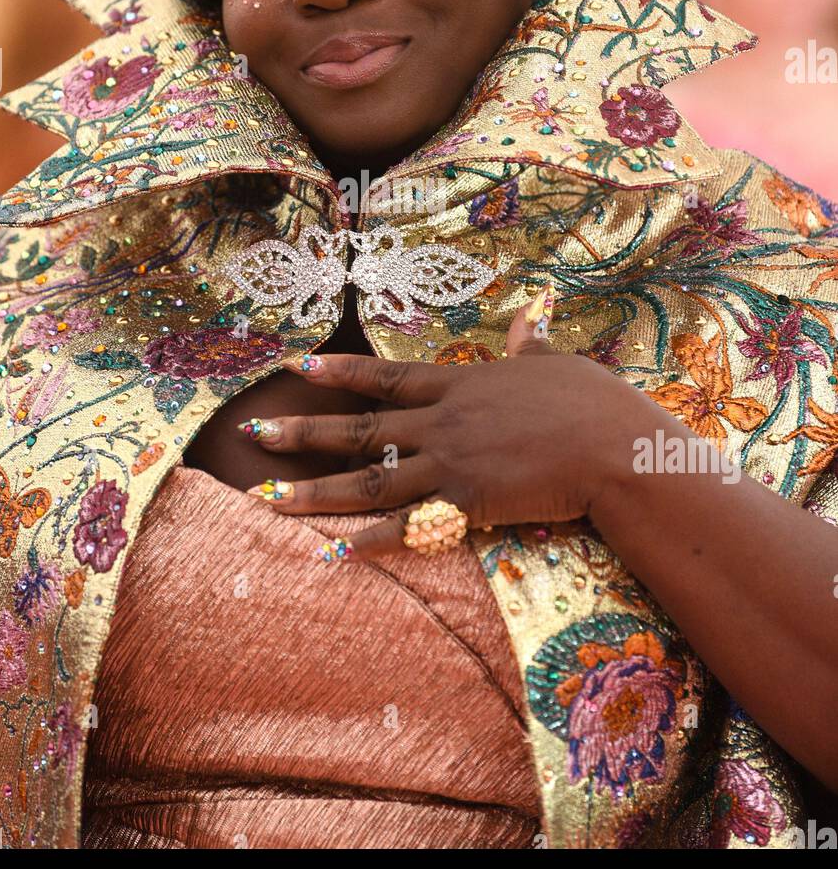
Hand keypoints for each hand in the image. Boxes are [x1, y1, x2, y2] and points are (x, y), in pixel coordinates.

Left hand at [238, 301, 660, 561]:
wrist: (614, 447)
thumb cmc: (594, 402)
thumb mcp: (555, 363)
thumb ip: (530, 345)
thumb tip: (529, 315)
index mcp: (461, 385)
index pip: (386, 378)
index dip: (340, 374)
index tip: (298, 369)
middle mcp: (443, 422)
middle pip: (360, 429)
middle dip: (303, 432)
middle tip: (254, 434)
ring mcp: (450, 464)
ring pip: (369, 480)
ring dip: (314, 491)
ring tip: (266, 498)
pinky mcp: (465, 505)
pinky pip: (406, 527)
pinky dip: (368, 541)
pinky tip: (331, 552)